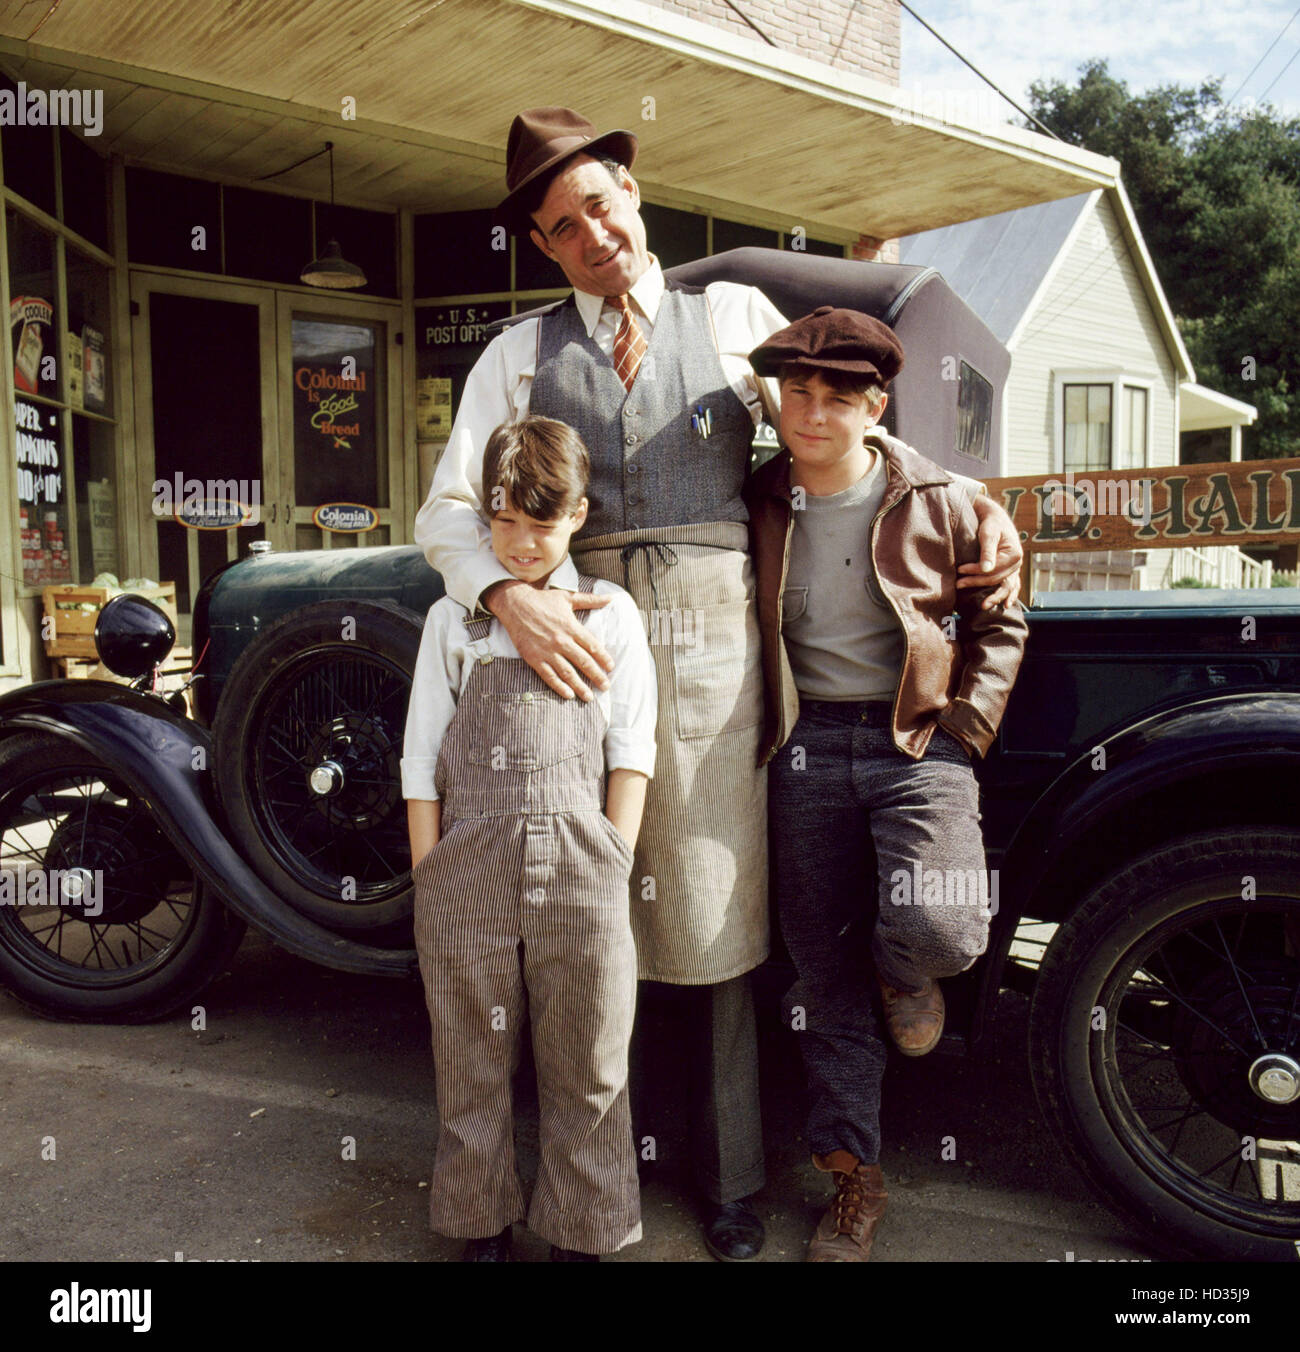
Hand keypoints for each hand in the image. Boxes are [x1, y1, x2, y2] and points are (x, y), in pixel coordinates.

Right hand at [486, 580, 613, 699]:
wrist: (514, 604)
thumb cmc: (542, 600)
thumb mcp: (568, 597)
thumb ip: (590, 600)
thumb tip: (610, 597)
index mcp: (571, 627)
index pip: (593, 646)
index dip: (604, 658)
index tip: (611, 667)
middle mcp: (561, 641)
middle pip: (584, 662)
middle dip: (597, 676)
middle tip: (605, 687)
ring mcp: (547, 651)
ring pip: (568, 672)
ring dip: (580, 686)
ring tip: (589, 697)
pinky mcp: (534, 658)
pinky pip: (549, 676)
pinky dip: (559, 686)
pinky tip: (568, 695)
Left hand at [956, 495, 1022, 609]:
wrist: (996, 518)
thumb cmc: (991, 524)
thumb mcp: (988, 534)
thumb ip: (987, 551)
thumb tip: (985, 569)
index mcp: (1014, 554)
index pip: (993, 569)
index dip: (975, 571)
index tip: (959, 570)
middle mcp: (1017, 563)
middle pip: (996, 579)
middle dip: (977, 582)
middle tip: (959, 584)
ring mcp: (1015, 568)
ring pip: (1006, 587)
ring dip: (995, 597)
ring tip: (983, 606)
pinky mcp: (1011, 570)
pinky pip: (1012, 586)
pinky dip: (1008, 595)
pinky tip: (1005, 606)